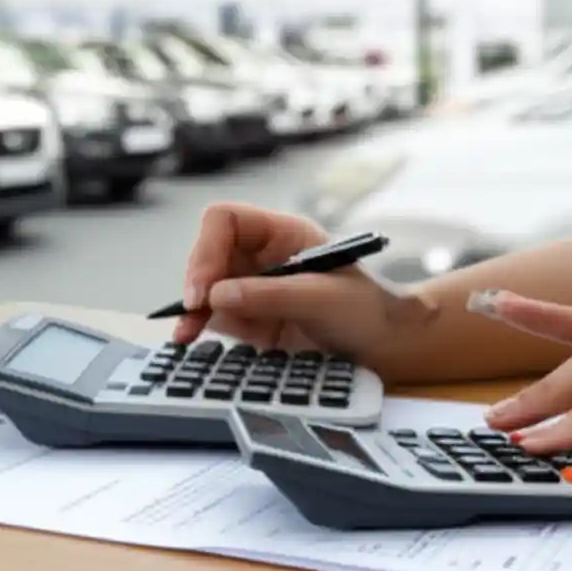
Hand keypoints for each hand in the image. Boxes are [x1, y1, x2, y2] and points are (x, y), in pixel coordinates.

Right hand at [175, 203, 437, 364]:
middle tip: (193, 312)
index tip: (206, 287)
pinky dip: (199, 326)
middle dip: (196, 281)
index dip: (207, 248)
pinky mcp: (251, 319)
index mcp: (282, 234)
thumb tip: (217, 295)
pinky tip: (192, 339)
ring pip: (206, 287)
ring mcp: (254, 288)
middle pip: (209, 254)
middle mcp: (263, 256)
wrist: (386, 349)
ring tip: (185, 334)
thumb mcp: (324, 299)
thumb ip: (271, 295)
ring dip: (192, 308)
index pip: (226, 221)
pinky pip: (215, 316)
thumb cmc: (368, 310)